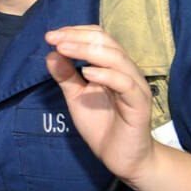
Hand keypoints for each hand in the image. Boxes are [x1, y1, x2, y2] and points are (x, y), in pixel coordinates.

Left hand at [44, 25, 154, 186]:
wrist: (122, 158)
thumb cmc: (102, 125)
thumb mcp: (76, 97)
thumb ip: (65, 76)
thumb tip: (51, 53)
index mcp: (113, 66)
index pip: (99, 37)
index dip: (75, 32)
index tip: (51, 35)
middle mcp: (126, 71)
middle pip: (107, 42)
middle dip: (77, 37)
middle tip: (54, 38)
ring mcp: (135, 87)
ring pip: (117, 58)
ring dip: (88, 51)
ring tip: (64, 49)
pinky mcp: (139, 105)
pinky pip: (125, 84)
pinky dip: (106, 75)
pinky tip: (87, 73)